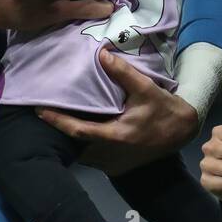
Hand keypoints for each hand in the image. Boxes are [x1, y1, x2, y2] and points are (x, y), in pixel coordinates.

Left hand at [36, 48, 198, 175]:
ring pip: (82, 155)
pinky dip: (81, 147)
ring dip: (69, 141)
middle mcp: (110, 154)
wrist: (182, 132)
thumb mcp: (146, 89)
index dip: (57, 121)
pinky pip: (91, 158)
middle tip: (41, 112)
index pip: (78, 131)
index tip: (39, 110)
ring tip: (55, 120)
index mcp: (116, 136)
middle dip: (58, 133)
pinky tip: (76, 131)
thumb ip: (124, 73)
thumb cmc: (163, 110)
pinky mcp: (115, 167)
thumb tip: (101, 54)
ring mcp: (112, 164)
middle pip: (75, 146)